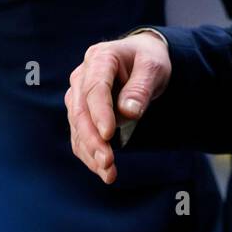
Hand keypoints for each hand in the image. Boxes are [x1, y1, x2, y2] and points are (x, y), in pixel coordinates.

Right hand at [65, 30, 170, 183]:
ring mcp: (78, 94)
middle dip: (92, 138)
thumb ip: (140, 88)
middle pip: (80, 110)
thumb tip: (128, 112)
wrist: (141, 59)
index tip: (108, 135)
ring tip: (108, 173)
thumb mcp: (154, 68)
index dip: (100, 112)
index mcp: (100, 58)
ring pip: (77, 126)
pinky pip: (79, 135)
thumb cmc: (148, 60)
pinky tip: (102, 170)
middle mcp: (83, 76)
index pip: (95, 88)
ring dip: (90, 151)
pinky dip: (88, 154)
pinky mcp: (80, 112)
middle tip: (108, 161)